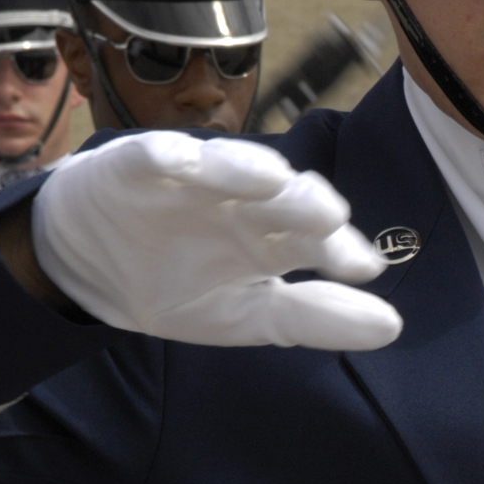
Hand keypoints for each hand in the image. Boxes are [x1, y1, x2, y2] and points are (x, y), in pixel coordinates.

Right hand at [30, 131, 402, 350]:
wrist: (91, 272)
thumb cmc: (178, 285)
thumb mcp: (247, 315)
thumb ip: (316, 318)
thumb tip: (392, 326)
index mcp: (270, 238)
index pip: (314, 239)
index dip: (339, 250)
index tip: (364, 267)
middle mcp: (240, 202)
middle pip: (280, 197)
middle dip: (304, 203)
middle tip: (328, 217)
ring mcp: (190, 182)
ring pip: (226, 167)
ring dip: (247, 169)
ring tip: (271, 179)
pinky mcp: (136, 167)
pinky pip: (153, 157)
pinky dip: (166, 157)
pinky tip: (179, 162)